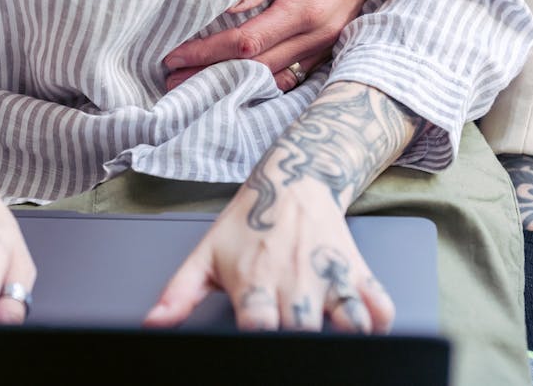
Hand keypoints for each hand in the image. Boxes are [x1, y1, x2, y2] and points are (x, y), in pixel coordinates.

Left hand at [145, 175, 394, 332]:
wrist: (292, 179)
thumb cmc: (247, 222)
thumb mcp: (206, 254)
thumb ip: (179, 293)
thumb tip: (153, 324)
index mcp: (254, 280)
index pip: (257, 327)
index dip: (258, 345)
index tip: (257, 353)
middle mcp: (293, 278)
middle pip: (303, 329)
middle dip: (301, 345)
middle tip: (293, 346)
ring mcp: (328, 273)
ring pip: (349, 321)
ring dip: (345, 335)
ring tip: (331, 339)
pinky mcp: (356, 269)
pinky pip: (380, 304)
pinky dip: (379, 322)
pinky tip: (366, 329)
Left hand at [164, 0, 383, 91]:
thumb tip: (225, 6)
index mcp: (309, 10)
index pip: (247, 43)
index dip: (207, 53)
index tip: (174, 56)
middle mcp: (321, 35)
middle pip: (255, 69)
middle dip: (211, 76)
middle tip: (172, 83)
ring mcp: (329, 44)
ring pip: (273, 76)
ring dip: (232, 84)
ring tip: (195, 87)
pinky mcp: (332, 45)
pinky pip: (292, 72)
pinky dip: (261, 81)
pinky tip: (236, 84)